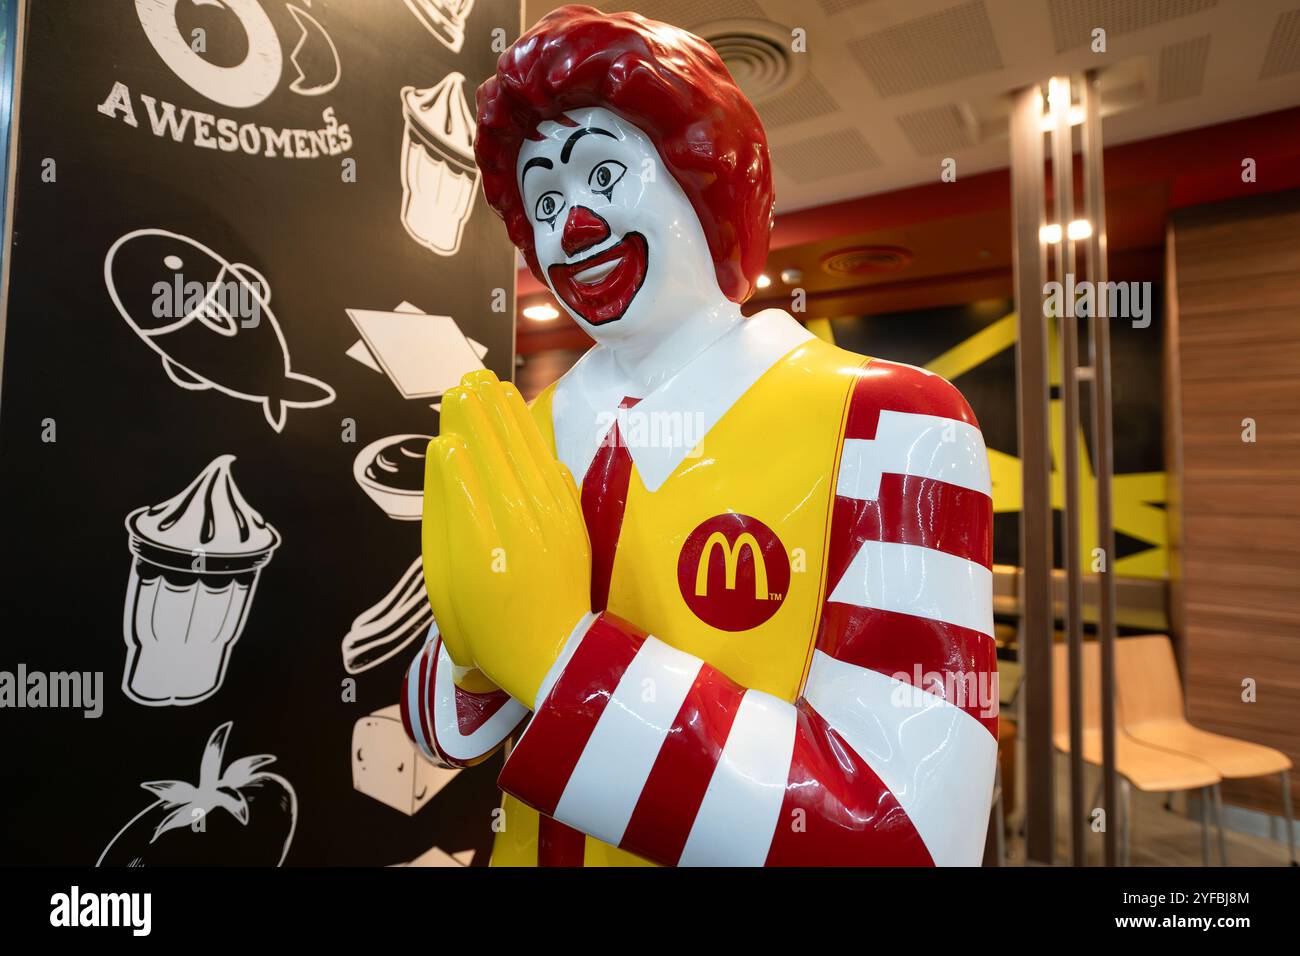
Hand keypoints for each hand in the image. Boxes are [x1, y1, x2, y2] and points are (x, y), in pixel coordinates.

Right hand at [421, 369, 591, 705]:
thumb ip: (444, 521)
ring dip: (509, 420)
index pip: (467, 485)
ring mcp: (551, 526)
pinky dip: (536, 446)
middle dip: (482, 419)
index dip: (458, 447)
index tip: (450, 416)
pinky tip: (523, 422)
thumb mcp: (447, 584)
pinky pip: (552, 475)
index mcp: (482, 553)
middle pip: (498, 463)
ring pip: (527, 460)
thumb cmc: (485, 627)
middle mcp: (520, 533)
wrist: (552, 656)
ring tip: (492, 386)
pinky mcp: (571, 525)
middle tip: (466, 383)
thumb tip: (446, 458)